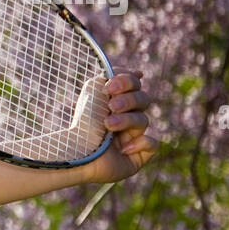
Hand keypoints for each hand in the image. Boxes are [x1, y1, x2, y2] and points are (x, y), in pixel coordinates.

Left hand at [80, 67, 158, 183]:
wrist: (75, 151)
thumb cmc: (83, 121)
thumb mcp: (94, 91)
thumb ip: (112, 76)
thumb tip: (138, 73)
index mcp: (117, 102)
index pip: (135, 85)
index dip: (127, 82)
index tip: (110, 87)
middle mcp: (126, 119)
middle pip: (144, 100)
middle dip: (128, 101)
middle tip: (111, 106)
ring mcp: (132, 138)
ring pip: (144, 121)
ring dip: (126, 121)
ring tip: (108, 125)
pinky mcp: (137, 157)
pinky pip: (153, 144)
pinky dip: (139, 143)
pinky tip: (122, 149)